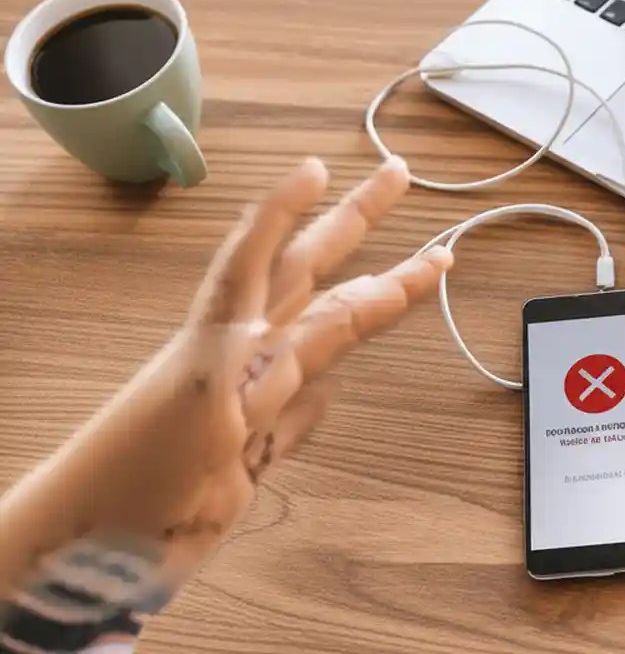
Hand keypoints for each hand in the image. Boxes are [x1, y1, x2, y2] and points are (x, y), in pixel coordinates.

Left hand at [0, 158, 451, 598]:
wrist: (100, 556)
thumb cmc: (132, 479)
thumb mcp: (204, 407)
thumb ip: (275, 365)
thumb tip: (334, 331)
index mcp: (219, 339)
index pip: (257, 257)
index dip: (284, 210)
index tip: (314, 167)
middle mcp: (243, 358)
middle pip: (308, 276)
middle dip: (354, 224)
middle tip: (397, 176)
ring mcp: (255, 401)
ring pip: (326, 336)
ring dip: (377, 298)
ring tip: (426, 267)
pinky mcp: (259, 445)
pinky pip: (311, 403)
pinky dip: (336, 384)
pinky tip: (354, 367)